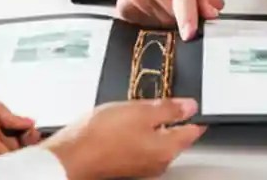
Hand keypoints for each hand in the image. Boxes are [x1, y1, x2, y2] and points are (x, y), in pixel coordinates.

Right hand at [44, 99, 205, 179]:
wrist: (72, 154)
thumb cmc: (103, 134)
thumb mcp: (141, 111)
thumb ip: (169, 109)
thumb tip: (190, 106)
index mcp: (167, 149)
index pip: (193, 130)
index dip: (192, 112)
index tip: (188, 101)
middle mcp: (159, 161)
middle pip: (175, 136)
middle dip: (168, 117)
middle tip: (153, 101)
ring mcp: (142, 165)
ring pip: (156, 139)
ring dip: (149, 124)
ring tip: (132, 110)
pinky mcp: (127, 163)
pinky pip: (139, 144)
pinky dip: (135, 132)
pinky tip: (121, 122)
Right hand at [115, 0, 224, 39]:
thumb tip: (210, 13)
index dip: (187, 13)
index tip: (189, 33)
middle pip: (172, 12)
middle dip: (182, 15)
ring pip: (159, 22)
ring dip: (168, 18)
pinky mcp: (123, 2)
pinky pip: (143, 25)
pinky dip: (152, 21)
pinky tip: (152, 4)